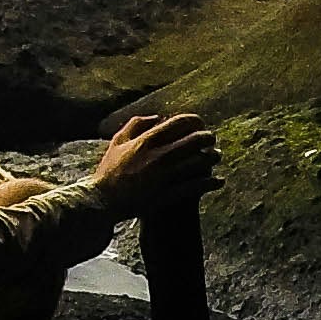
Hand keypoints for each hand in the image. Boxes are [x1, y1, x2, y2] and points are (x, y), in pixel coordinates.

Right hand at [88, 110, 217, 217]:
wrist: (102, 202)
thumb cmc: (109, 171)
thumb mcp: (117, 142)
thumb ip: (135, 124)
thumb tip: (158, 117)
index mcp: (146, 141)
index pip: (179, 123)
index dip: (195, 121)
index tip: (200, 124)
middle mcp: (158, 156)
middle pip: (194, 140)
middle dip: (207, 138)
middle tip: (212, 139)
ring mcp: (164, 177)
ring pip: (199, 163)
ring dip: (212, 158)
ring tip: (216, 157)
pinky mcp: (168, 195)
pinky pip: (196, 186)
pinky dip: (211, 182)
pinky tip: (218, 181)